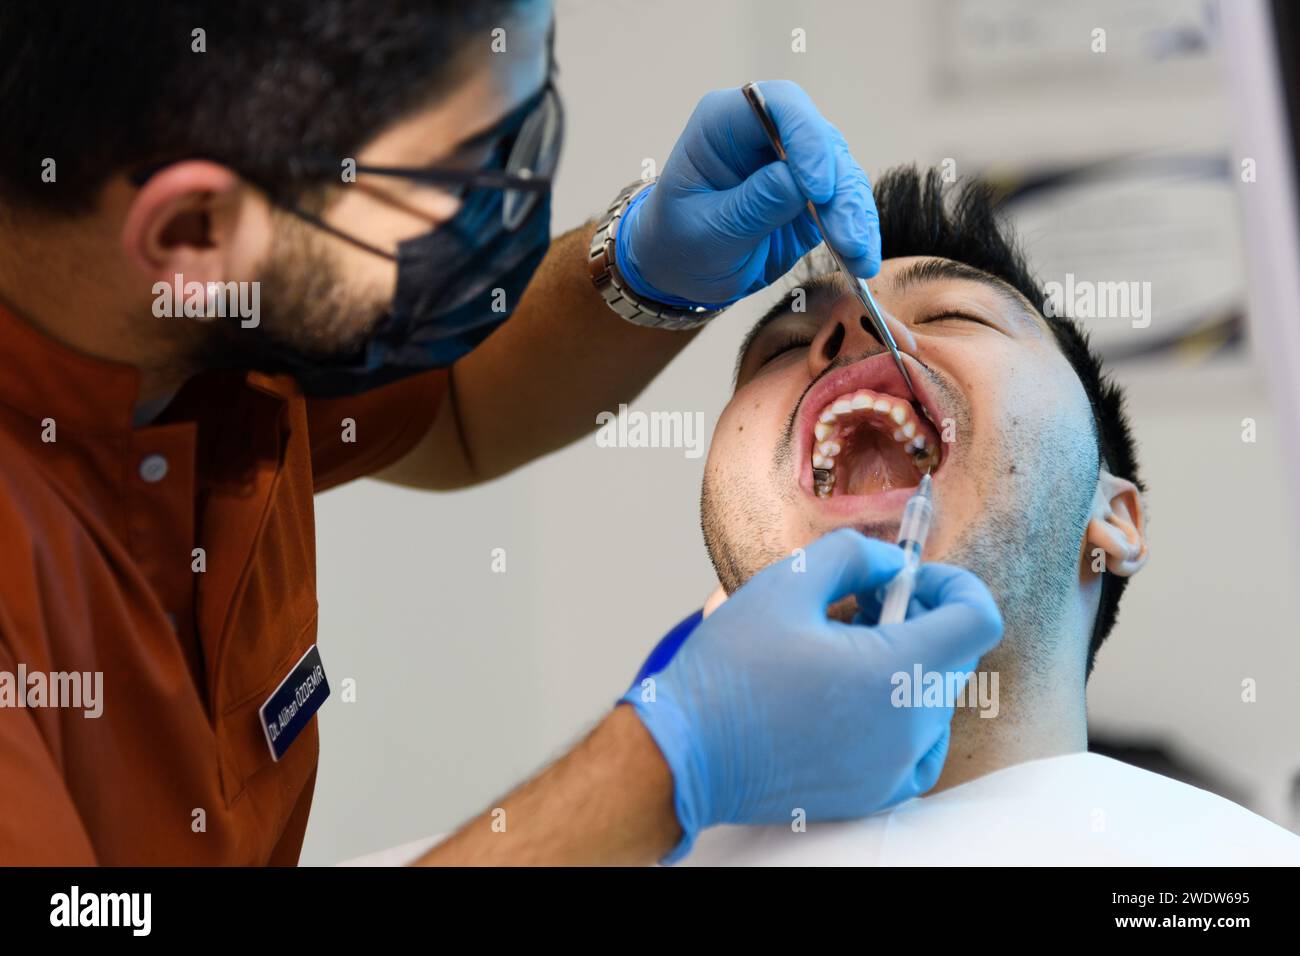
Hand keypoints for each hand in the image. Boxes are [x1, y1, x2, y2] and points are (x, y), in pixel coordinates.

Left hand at [615, 79, 878, 308]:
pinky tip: (862, 259)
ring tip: (860, 258)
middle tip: (848, 238)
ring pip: (842, 172)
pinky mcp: (814, 195)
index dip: (805, 138)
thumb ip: (753, 205)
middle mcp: (766, 133)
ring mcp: (794, 162)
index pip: (777, 105)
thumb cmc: (678, 242)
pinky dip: (858, 229)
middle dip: (840, 190)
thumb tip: (799, 184)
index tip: (817, 188)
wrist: (680, 270)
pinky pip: (846, 203)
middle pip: (821, 140)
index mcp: (724, 123)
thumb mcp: (708, 231)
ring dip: (856, 214)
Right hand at [621, 529, 1002, 861]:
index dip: (952, 584)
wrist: (686, 755)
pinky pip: (918, 745)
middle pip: (956, 656)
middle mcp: (910, 729)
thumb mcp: (788, 582)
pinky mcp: (876, 794)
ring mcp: (896, 769)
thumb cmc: (730, 671)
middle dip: (920, 618)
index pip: (978, 618)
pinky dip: (899, 713)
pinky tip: (849, 696)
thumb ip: (856, 556)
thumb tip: (895, 567)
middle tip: (859, 606)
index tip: (908, 579)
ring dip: (906, 664)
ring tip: (842, 652)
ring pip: (935, 698)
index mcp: (896, 674)